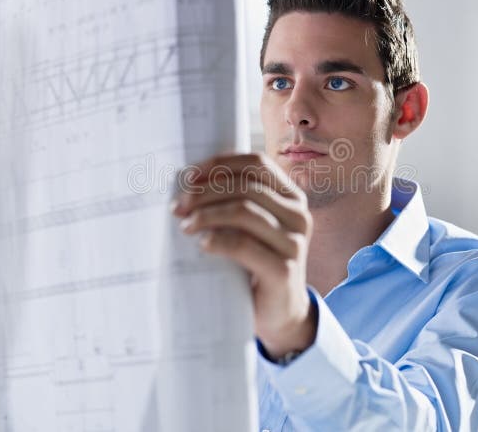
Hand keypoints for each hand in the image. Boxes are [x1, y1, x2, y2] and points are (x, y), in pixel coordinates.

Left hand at [171, 153, 316, 358]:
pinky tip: (202, 245)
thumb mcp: (253, 226)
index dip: (220, 164)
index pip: (256, 164)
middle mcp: (299, 215)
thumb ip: (236, 201)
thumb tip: (188, 181)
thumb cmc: (257, 262)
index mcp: (292, 196)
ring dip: (207, 214)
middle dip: (206, 192)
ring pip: (244, 211)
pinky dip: (217, 240)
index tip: (188, 176)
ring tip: (186, 225)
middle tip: (179, 205)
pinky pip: (243, 245)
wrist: (281, 312)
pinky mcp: (284, 269)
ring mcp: (294, 243)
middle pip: (246, 186)